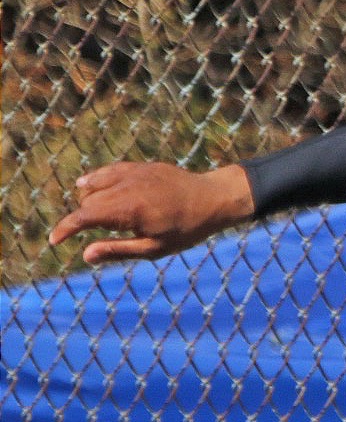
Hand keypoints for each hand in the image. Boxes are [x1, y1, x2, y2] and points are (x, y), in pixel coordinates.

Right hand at [48, 162, 254, 264]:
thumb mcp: (154, 248)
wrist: (214, 198)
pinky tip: (88, 185)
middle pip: (87, 203)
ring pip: (94, 185)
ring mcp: (132, 173)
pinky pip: (108, 171)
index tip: (55, 240)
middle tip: (83, 234)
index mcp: (127, 210)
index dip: (65, 229)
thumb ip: (118, 250)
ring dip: (88, 200)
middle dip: (82, 219)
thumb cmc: (187, 229)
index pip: (83, 217)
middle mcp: (125, 187)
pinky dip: (95, 179)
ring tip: (93, 215)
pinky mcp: (140, 166)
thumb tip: (85, 255)